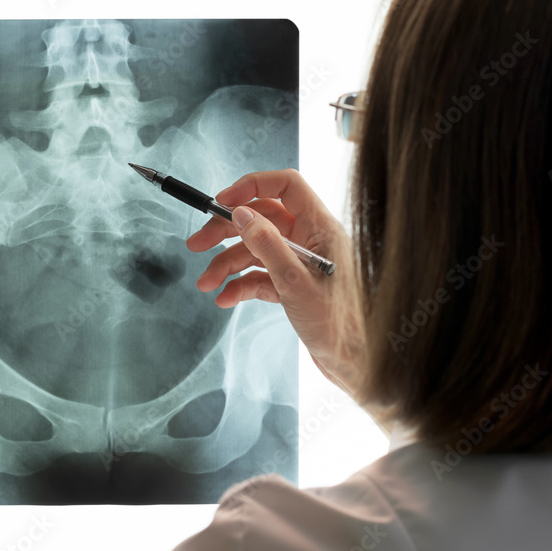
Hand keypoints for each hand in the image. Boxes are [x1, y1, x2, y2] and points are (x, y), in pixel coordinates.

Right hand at [187, 169, 365, 393]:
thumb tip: (241, 214)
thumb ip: (267, 244)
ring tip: (206, 283)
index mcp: (320, 228)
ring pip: (256, 250)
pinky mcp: (294, 285)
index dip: (251, 187)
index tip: (221, 202)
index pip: (285, 186)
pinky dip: (241, 285)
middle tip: (197, 243)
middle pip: (262, 218)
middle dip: (227, 230)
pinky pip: (260, 275)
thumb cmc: (337, 325)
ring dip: (227, 264)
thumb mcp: (294, 282)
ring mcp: (301, 263)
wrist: (354, 364)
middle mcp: (311, 240)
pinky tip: (226, 298)